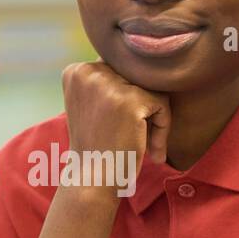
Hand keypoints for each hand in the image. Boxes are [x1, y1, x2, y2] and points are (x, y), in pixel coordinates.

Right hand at [60, 60, 170, 184]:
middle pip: (136, 76)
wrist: (93, 182)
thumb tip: (144, 56)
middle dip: (142, 105)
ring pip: (151, 88)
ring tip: (145, 144)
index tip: (119, 125)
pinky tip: (152, 151)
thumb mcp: (92, 106)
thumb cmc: (98, 147)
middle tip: (135, 136)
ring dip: (154, 118)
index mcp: (75, 71)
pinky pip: (162, 104)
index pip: (119, 68)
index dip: (125, 96)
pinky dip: (163, 128)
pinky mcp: (130, 99)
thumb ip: (108, 81)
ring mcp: (108, 84)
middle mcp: (88, 71)